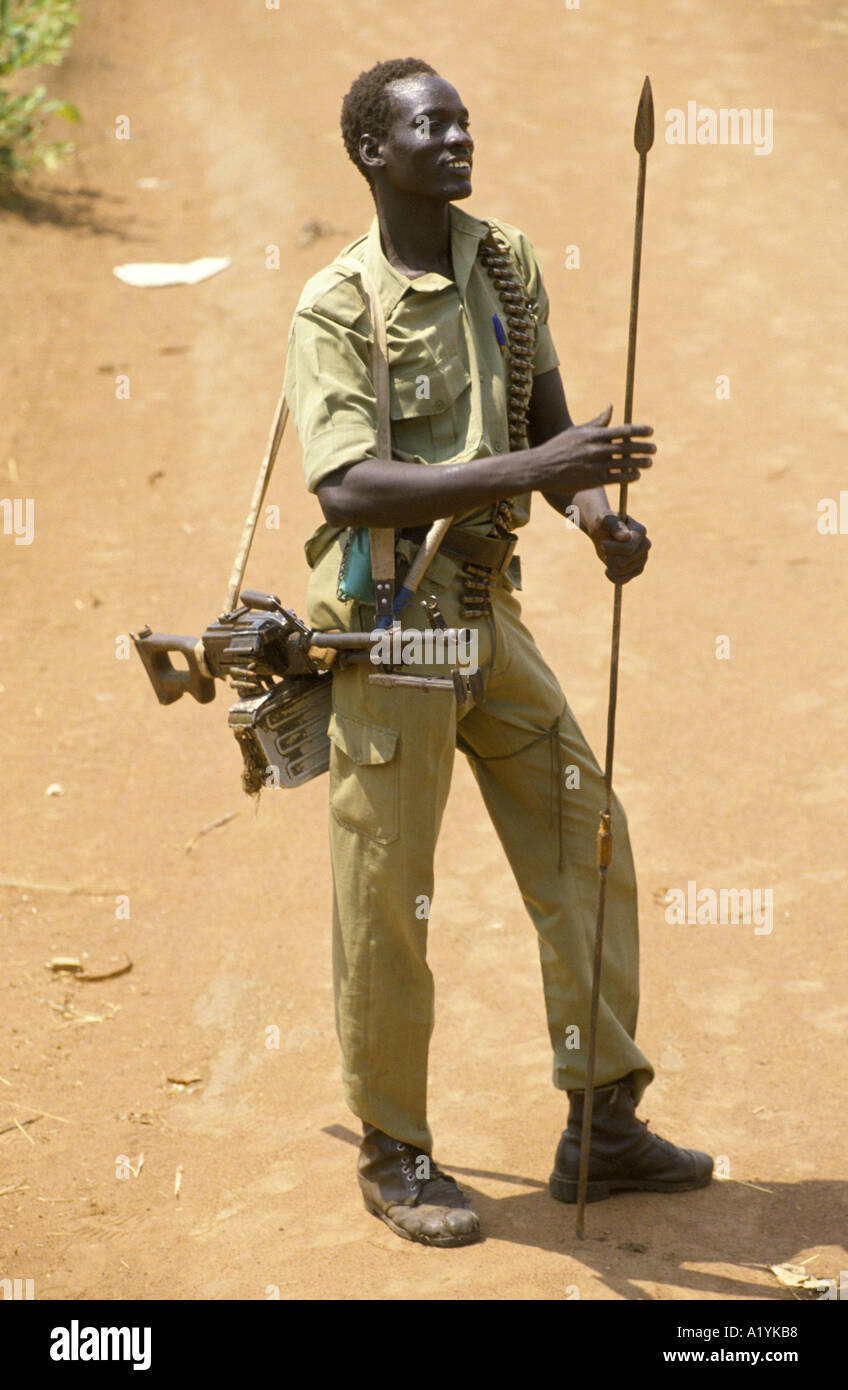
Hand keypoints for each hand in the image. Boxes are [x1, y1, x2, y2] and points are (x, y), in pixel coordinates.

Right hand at [530, 405, 654, 494]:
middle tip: (654, 448)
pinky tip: (636, 475)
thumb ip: (597, 421)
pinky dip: (629, 476)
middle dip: (643, 447)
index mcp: (592, 434)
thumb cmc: (559, 447)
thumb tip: (611, 406)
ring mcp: (595, 465)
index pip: (622, 430)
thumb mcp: (577, 431)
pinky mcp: (593, 480)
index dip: (639, 430)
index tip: (650, 431)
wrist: (541, 468)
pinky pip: (617, 478)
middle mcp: (595, 449)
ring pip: (624, 463)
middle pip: (626, 447)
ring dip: (640, 463)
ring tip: (649, 462)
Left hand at [588, 511, 650, 583]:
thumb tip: (624, 537)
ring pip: (621, 570)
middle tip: (604, 547)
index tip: (603, 543)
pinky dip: (612, 577)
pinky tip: (608, 570)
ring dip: (609, 563)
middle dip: (609, 555)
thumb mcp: (604, 520)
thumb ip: (614, 525)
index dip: (613, 549)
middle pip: (623, 561)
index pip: (629, 548)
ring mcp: (642, 558)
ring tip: (607, 554)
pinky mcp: (636, 570)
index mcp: (640, 531)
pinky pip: (623, 580)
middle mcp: (645, 545)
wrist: (602, 531)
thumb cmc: (603, 523)